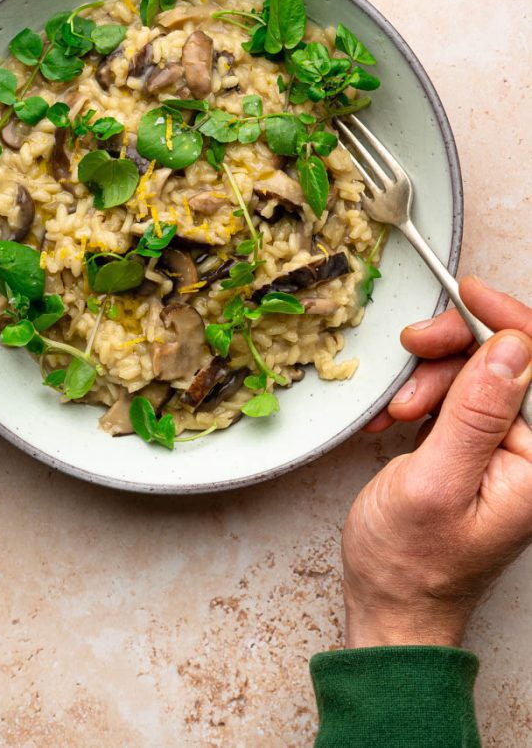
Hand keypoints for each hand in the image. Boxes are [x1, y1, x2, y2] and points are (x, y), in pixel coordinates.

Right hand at [342, 276, 531, 646]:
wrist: (392, 606)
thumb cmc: (410, 563)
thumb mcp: (435, 481)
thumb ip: (474, 413)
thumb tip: (508, 347)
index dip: (508, 321)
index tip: (468, 294)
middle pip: (506, 362)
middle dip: (454, 352)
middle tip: (412, 351)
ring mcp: (506, 451)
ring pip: (477, 374)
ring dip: (430, 379)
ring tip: (398, 411)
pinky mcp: (479, 448)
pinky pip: (458, 396)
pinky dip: (423, 396)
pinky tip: (398, 417)